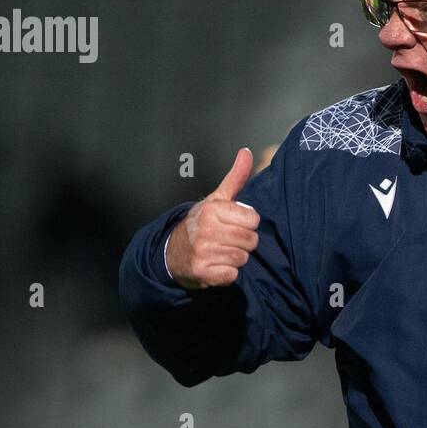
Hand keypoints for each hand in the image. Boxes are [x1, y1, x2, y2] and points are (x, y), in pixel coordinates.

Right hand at [165, 147, 260, 289]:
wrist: (173, 252)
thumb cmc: (202, 223)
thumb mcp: (217, 199)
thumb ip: (235, 177)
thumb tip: (246, 151)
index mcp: (213, 209)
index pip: (254, 220)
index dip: (248, 224)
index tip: (234, 224)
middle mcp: (206, 229)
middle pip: (251, 241)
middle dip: (243, 242)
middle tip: (228, 240)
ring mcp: (203, 252)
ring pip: (243, 259)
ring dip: (236, 258)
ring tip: (222, 252)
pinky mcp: (202, 273)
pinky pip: (232, 275)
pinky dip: (228, 274)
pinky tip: (217, 266)